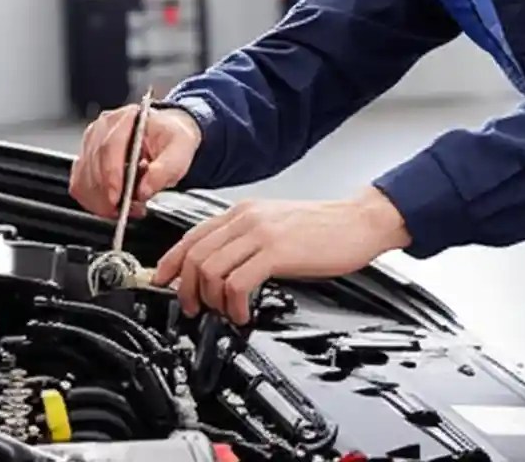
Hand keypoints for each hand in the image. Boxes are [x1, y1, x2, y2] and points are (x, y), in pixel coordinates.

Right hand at [69, 105, 202, 218]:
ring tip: (125, 209)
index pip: (110, 146)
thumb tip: (143, 191)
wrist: (165, 138)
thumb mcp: (180, 152)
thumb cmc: (170, 140)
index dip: (111, 175)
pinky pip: (79, 185)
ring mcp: (90, 142)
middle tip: (125, 211)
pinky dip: (92, 201)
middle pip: (93, 164)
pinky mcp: (85, 159)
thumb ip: (164, 171)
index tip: (116, 198)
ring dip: (100, 201)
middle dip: (107, 194)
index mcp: (127, 119)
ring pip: (83, 178)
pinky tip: (111, 206)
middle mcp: (103, 127)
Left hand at [151, 187, 411, 324]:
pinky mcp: (276, 252)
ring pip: (210, 270)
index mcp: (244, 212)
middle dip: (186, 289)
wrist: (360, 221)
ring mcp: (261, 234)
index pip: (192, 236)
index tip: (163, 281)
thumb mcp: (277, 227)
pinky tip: (242, 313)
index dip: (171, 262)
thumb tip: (222, 269)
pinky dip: (232, 305)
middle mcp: (247, 219)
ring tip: (223, 312)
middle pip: (195, 255)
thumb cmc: (326, 228)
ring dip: (210, 300)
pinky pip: (237, 283)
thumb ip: (248, 240)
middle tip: (194, 309)